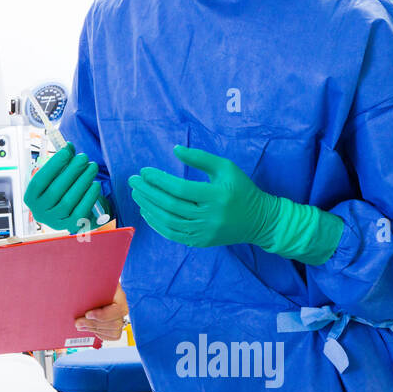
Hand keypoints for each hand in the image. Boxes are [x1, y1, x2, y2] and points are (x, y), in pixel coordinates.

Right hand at [24, 143, 102, 234]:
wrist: (71, 213)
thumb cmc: (62, 189)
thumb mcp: (58, 176)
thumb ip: (62, 162)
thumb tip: (69, 146)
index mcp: (31, 198)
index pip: (39, 180)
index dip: (53, 165)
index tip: (67, 151)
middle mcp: (39, 212)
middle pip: (55, 190)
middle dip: (72, 171)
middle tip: (84, 157)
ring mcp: (54, 222)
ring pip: (68, 200)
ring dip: (82, 181)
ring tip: (92, 167)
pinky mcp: (70, 227)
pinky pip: (80, 211)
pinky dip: (89, 197)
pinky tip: (96, 184)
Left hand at [75, 284, 127, 341]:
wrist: (93, 286)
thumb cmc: (91, 282)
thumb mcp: (91, 280)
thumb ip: (88, 284)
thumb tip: (78, 287)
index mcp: (119, 295)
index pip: (118, 309)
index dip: (103, 315)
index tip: (87, 314)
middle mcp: (122, 307)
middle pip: (115, 323)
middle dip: (94, 324)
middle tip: (77, 322)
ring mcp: (120, 318)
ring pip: (114, 331)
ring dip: (94, 330)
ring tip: (80, 325)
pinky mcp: (116, 327)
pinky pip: (112, 336)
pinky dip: (99, 334)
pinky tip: (88, 328)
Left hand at [126, 145, 277, 248]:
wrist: (259, 220)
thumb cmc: (241, 189)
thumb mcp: (226, 168)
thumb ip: (200, 158)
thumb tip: (174, 149)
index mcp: (216, 196)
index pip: (180, 189)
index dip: (158, 180)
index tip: (144, 171)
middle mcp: (209, 217)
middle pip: (170, 205)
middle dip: (147, 192)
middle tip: (133, 181)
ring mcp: (204, 232)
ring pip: (168, 221)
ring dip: (148, 206)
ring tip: (137, 194)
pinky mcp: (200, 242)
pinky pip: (172, 234)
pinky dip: (156, 223)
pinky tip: (147, 211)